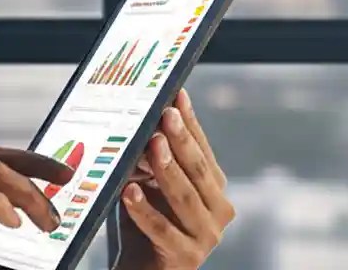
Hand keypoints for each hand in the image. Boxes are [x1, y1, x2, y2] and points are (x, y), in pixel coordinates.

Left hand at [114, 88, 234, 269]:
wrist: (142, 269)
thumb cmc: (145, 220)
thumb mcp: (150, 183)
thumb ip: (152, 157)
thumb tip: (143, 117)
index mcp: (214, 187)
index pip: (203, 149)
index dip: (190, 122)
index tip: (176, 96)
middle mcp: (219, 210)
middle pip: (198, 170)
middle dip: (181, 140)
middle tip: (165, 116)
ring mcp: (206, 236)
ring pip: (185, 198)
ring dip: (167, 170)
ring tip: (151, 145)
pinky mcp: (186, 258)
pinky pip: (163, 230)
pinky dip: (145, 210)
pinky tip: (128, 192)